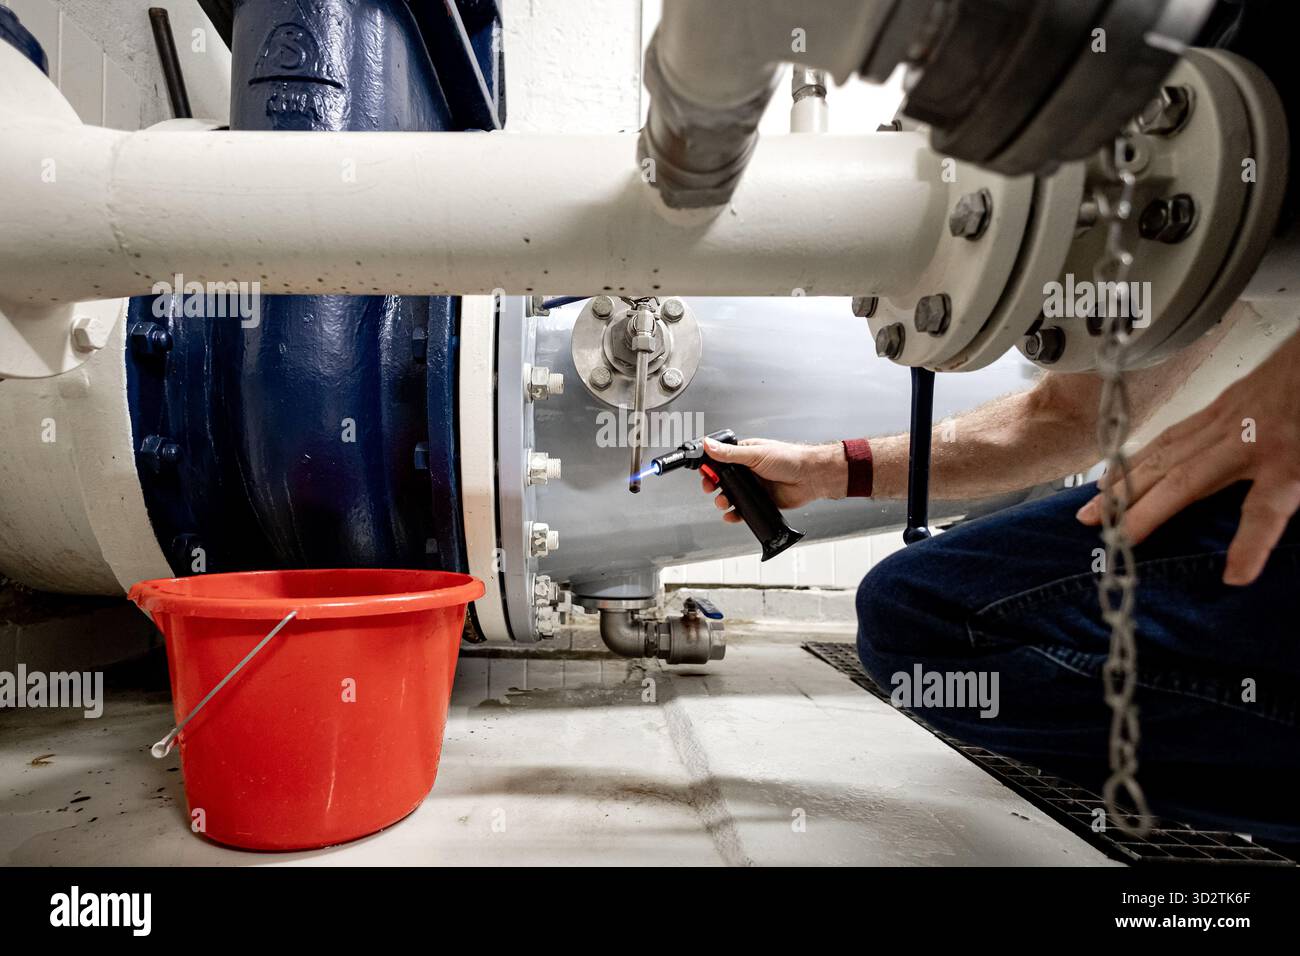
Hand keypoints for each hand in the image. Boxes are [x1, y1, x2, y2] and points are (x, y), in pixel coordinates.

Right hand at [700, 438, 845, 523]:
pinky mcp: (760, 501)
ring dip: (723, 501)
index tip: (704, 473)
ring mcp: (754, 486)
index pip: (720, 459)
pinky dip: (735, 514)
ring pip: (731, 496)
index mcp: (745, 454)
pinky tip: (731, 515)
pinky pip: (743, 510)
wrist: (811, 478)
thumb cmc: (790, 459)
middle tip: (711, 488)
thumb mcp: (755, 454)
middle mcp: (748, 470)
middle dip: (713, 486)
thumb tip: (709, 445)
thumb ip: (730, 453)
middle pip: (722, 480)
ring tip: (723, 502)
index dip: (710, 467)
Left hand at [1077, 330, 1299, 585]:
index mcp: (1227, 412)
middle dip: (1122, 492)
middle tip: (1087, 518)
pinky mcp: (1290, 464)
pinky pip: (1265, 509)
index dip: (1132, 465)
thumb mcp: (1268, 389)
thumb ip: (1245, 416)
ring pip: (1189, 482)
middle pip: (1164, 463)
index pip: (1168, 442)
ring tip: (1123, 542)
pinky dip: (1251, 543)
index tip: (1101, 486)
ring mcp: (1257, 445)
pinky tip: (1237, 573)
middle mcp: (1231, 427)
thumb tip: (1228, 442)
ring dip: (1151, 512)